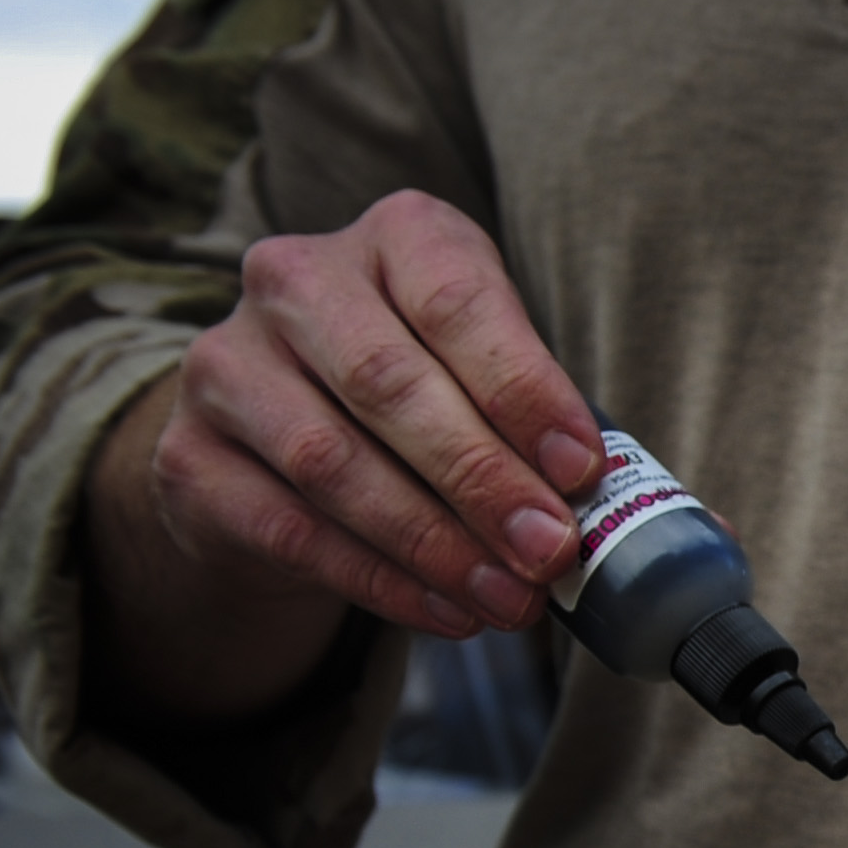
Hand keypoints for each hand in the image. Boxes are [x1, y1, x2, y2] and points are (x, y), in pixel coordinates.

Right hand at [81, 190, 602, 722]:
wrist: (281, 445)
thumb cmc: (430, 399)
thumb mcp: (492, 381)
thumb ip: (554, 433)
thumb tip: (658, 515)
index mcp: (397, 237)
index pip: (457, 302)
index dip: (523, 390)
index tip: (582, 470)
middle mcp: (297, 280)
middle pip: (389, 383)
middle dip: (482, 479)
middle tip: (549, 551)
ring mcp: (228, 363)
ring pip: (333, 462)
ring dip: (434, 543)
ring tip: (509, 600)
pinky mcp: (189, 456)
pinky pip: (290, 528)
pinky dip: (380, 580)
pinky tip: (447, 610)